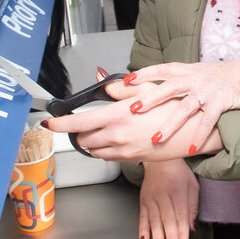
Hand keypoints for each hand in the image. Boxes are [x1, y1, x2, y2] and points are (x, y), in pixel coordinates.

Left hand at [44, 91, 201, 161]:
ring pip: (93, 150)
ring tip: (106, 130)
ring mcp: (122, 150)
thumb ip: (117, 87)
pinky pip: (107, 156)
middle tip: (89, 122)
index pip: (77, 123)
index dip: (59, 124)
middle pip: (82, 139)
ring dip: (93, 141)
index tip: (50, 122)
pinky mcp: (129, 159)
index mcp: (117, 116)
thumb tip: (100, 79)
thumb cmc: (171, 109)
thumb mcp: (144, 91)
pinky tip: (118, 138)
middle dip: (81, 131)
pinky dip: (105, 149)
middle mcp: (116, 135)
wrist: (189, 132)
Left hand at [120, 60, 239, 153]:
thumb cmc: (223, 77)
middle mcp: (196, 79)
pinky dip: (199, 136)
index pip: (162, 70)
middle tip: (133, 109)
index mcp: (188, 71)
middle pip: (169, 88)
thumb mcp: (199, 73)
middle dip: (150, 99)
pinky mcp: (222, 102)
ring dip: (170, 124)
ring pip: (185, 108)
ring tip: (157, 138)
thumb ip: (178, 78)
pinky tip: (192, 149)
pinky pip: (208, 121)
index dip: (144, 74)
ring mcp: (208, 91)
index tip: (126, 81)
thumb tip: (153, 85)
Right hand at [138, 160, 198, 238]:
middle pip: (167, 218)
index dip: (181, 230)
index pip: (180, 214)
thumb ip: (193, 207)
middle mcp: (163, 195)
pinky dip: (142, 229)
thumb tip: (191, 227)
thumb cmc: (179, 172)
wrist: (159, 160)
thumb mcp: (192, 185)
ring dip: (156, 235)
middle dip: (170, 236)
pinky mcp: (143, 201)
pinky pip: (142, 217)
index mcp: (178, 190)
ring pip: (154, 219)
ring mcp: (151, 198)